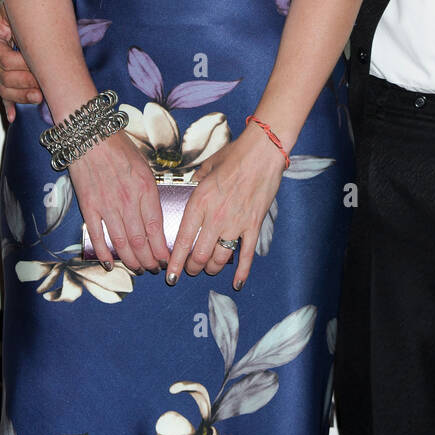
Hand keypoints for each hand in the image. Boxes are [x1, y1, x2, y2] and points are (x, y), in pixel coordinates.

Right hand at [0, 0, 41, 120]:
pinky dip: (8, 106)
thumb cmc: (22, 7)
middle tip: (44, 84)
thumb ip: (26, 28)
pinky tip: (12, 116)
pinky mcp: (3, 77)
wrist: (20, 5)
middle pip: (5, 78)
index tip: (39, 64)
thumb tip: (38, 48)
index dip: (23, 65)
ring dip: (22, 96)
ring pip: (5, 89)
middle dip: (26, 82)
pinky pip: (3, 95)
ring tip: (39, 97)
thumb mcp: (21, 12)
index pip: (5, 60)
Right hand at [69, 130, 168, 272]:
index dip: (161, 248)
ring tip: (138, 269)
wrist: (90, 134)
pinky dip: (103, 252)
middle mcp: (128, 200)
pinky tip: (109, 263)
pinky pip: (97, 234)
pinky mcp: (88, 205)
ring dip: (130, 260)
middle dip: (149, 259)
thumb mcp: (145, 167)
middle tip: (154, 269)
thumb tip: (156, 218)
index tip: (166, 259)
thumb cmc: (120, 147)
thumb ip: (150, 192)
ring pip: (121, 242)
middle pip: (140, 240)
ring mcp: (106, 204)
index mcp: (146, 188)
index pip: (156, 227)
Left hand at [166, 122, 286, 287]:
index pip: (183, 241)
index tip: (170, 275)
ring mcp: (236, 223)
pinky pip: (246, 255)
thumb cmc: (235, 155)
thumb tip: (191, 187)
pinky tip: (237, 283)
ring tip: (208, 269)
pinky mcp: (254, 225)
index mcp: (199, 202)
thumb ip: (196, 181)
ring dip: (212, 268)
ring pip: (220, 259)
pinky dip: (242, 272)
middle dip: (192, 268)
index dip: (175, 262)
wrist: (263, 151)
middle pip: (199, 255)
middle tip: (190, 270)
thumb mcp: (207, 167)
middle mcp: (215, 217)